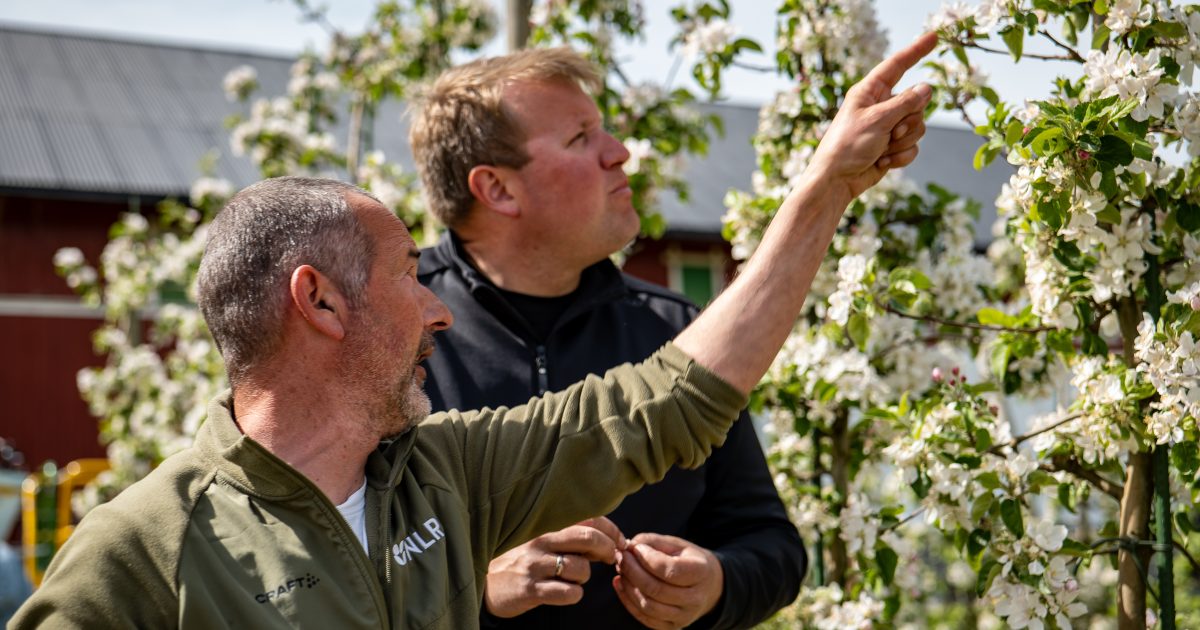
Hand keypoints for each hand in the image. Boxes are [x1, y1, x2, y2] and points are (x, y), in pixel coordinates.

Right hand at [484, 517, 625, 617]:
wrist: (485, 582)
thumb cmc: (522, 560)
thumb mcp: (542, 541)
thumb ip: (569, 536)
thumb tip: (607, 537)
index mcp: (547, 526)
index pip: (589, 519)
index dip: (612, 530)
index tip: (620, 542)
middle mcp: (542, 542)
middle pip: (589, 538)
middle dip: (608, 550)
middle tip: (610, 559)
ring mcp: (535, 566)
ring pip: (581, 569)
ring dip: (586, 576)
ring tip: (575, 578)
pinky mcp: (531, 589)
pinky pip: (569, 593)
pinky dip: (574, 594)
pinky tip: (565, 592)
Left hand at [612, 533, 723, 628]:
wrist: (709, 586)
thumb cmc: (690, 561)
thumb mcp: (678, 544)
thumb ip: (654, 542)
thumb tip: (630, 546)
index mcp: (700, 573)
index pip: (668, 570)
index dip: (646, 558)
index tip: (634, 547)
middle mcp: (695, 598)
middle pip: (656, 589)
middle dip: (632, 571)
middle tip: (621, 557)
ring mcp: (684, 616)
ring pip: (648, 606)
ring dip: (628, 586)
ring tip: (621, 569)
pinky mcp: (672, 626)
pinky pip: (645, 618)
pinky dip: (628, 601)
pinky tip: (621, 584)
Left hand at [807, 31, 937, 202]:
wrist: (837, 182)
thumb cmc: (847, 146)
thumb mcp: (877, 120)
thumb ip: (905, 103)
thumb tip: (926, 89)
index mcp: (869, 92)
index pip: (897, 65)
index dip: (916, 51)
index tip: (934, 36)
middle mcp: (880, 106)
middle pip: (916, 103)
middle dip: (909, 121)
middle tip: (891, 133)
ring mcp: (887, 126)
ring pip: (918, 126)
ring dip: (904, 141)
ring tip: (883, 149)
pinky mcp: (892, 146)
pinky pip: (913, 146)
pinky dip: (901, 156)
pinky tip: (883, 162)